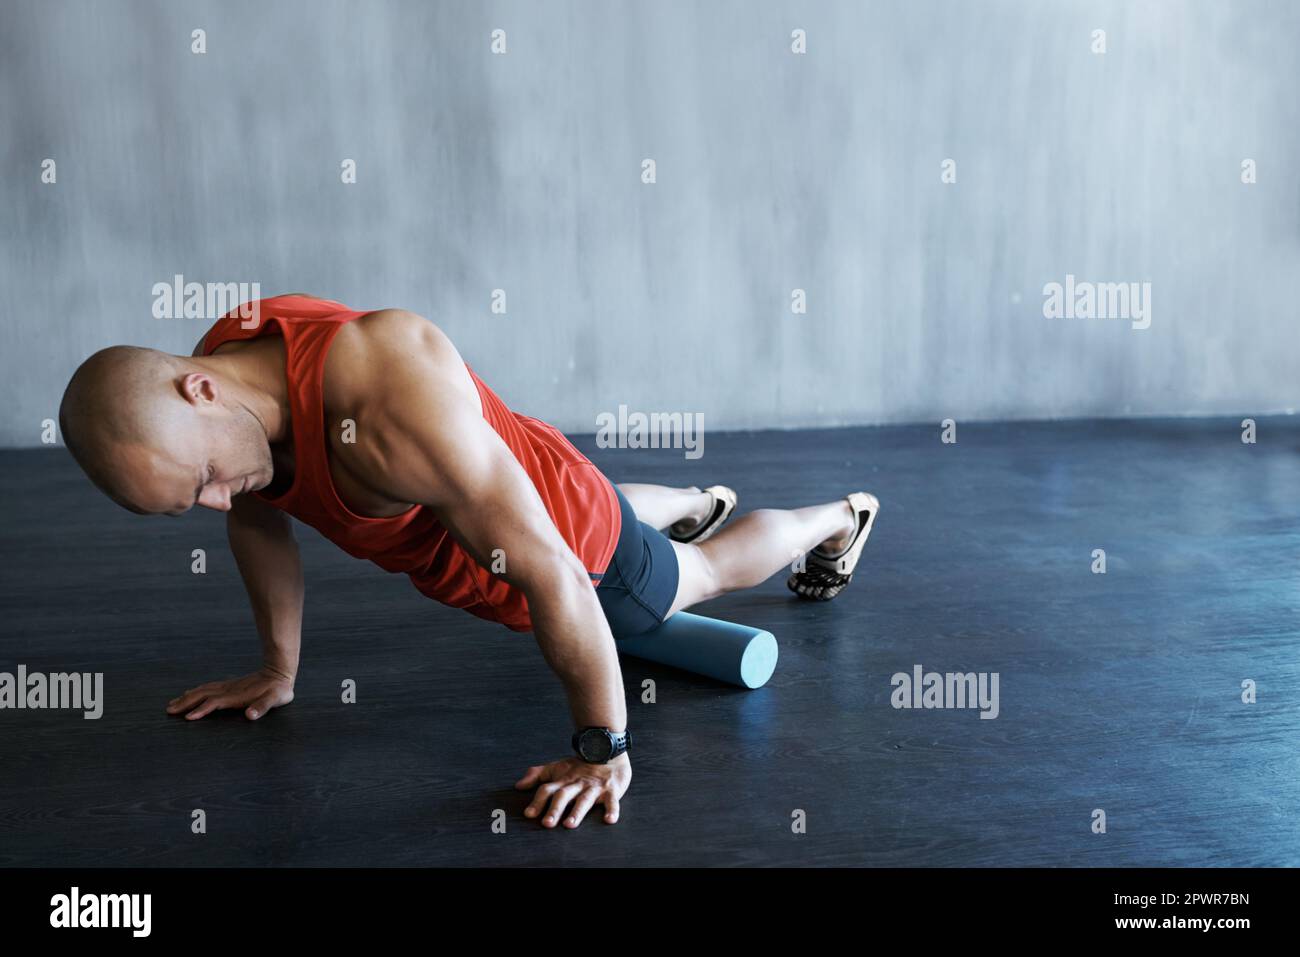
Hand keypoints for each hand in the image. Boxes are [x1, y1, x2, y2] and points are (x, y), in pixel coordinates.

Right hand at [165, 667, 294, 720]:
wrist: (279, 671)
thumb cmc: (278, 689)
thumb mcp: (275, 699)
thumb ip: (263, 707)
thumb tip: (250, 715)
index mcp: (236, 696)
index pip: (214, 703)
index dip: (201, 710)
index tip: (187, 717)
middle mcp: (229, 690)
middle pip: (202, 695)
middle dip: (185, 703)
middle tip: (169, 711)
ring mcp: (228, 686)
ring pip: (203, 691)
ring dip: (187, 697)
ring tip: (173, 703)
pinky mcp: (230, 685)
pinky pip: (208, 688)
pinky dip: (196, 691)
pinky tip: (191, 693)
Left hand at [514, 752, 630, 827]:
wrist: (605, 751)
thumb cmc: (578, 766)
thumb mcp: (556, 767)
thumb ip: (536, 775)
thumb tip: (518, 786)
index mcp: (562, 780)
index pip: (547, 790)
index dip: (538, 801)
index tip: (529, 814)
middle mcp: (577, 784)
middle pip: (564, 796)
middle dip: (555, 809)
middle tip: (547, 824)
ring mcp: (594, 788)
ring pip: (584, 800)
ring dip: (577, 812)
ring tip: (569, 825)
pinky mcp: (611, 791)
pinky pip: (612, 801)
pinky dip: (612, 810)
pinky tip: (609, 820)